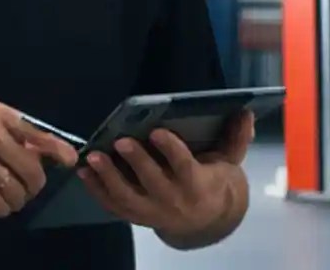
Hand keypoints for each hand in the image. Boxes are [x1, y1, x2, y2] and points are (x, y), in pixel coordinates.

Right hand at [0, 102, 79, 217]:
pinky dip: (0, 209)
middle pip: (31, 170)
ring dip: (15, 201)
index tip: (70, 162)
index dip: (59, 151)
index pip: (39, 135)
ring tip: (5, 198)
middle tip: (24, 191)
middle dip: (32, 188)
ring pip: (15, 190)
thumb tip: (69, 156)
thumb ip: (28, 142)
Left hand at [77, 110, 254, 239]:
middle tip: (120, 141)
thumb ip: (235, 137)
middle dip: (136, 162)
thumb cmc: (211, 178)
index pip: (184, 167)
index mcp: (198, 184)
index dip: (171, 150)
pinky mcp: (135, 216)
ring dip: (109, 177)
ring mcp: (152, 212)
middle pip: (153, 182)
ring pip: (128, 198)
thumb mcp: (227, 160)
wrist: (204, 218)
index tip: (156, 131)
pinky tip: (84, 172)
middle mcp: (174, 201)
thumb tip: (245, 111)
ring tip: (94, 157)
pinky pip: (114, 206)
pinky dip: (97, 190)